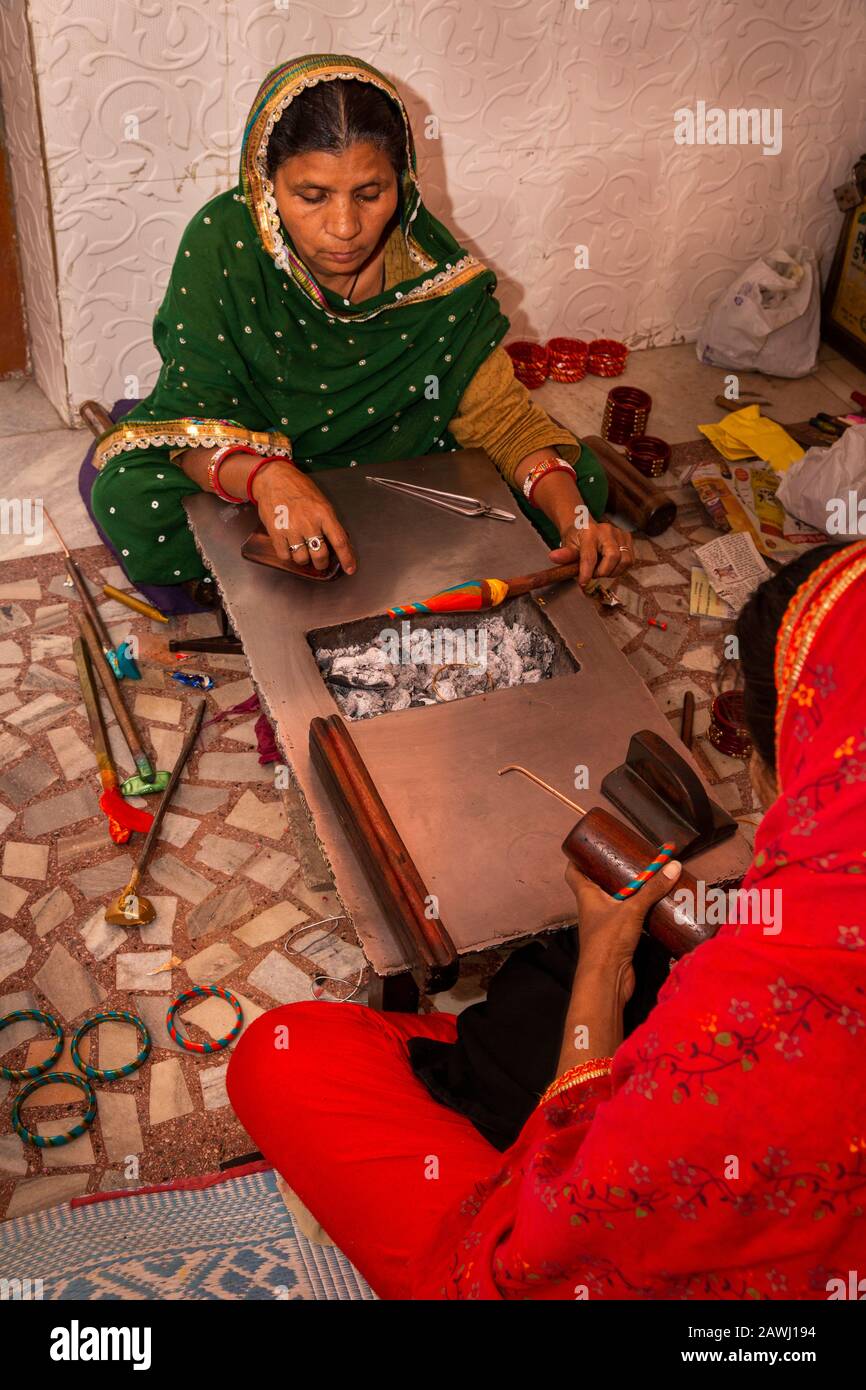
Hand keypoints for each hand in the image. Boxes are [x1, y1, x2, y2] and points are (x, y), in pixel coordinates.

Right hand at [251, 460, 356, 573]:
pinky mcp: (275, 532)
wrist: (274, 479)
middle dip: (322, 563)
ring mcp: (291, 528)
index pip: (339, 541)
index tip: (350, 569)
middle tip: (320, 561)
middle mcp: (308, 522)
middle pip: (320, 555)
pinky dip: (289, 555)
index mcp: (323, 513)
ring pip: (302, 558)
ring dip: (304, 559)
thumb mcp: (321, 502)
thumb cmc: (299, 489)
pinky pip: (284, 555)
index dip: (346, 559)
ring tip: (303, 550)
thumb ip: (329, 522)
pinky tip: (290, 547)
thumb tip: (340, 543)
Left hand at [549, 515, 633, 585]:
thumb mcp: (567, 546)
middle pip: (613, 557)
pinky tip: (610, 566)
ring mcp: (619, 533)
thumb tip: (553, 557)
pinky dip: (621, 567)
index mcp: (589, 531)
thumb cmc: (575, 538)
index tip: (583, 584)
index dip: (587, 573)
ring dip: (614, 571)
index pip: (590, 556)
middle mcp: (606, 530)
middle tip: (594, 574)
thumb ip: (564, 554)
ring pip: (625, 560)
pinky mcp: (627, 537)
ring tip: (602, 570)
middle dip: (603, 572)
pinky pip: (630, 559)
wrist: (584, 525)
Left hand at [565, 858, 680, 1007]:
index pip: (574, 872)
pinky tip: (656, 903)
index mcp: (587, 896)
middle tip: (631, 858)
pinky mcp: (619, 937)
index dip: (579, 858)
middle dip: (613, 871)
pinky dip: (640, 909)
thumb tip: (674, 865)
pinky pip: (629, 916)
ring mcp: (605, 923)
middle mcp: (593, 907)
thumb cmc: (608, 941)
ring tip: (647, 876)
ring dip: (630, 890)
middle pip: (599, 883)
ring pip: (616, 900)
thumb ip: (652, 889)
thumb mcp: (631, 909)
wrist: (607, 980)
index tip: (592, 845)